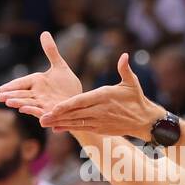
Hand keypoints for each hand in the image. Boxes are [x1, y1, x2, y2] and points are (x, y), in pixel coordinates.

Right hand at [0, 31, 82, 118]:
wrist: (79, 101)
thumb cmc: (67, 85)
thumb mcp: (60, 66)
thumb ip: (51, 51)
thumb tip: (44, 33)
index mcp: (37, 82)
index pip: (21, 84)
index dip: (10, 87)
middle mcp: (38, 94)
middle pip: (22, 95)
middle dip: (11, 96)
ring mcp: (44, 105)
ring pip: (29, 103)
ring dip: (20, 103)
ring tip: (9, 102)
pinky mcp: (52, 113)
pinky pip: (42, 112)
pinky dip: (34, 111)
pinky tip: (26, 110)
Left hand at [39, 53, 160, 137]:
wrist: (144, 121)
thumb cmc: (136, 99)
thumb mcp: (132, 83)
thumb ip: (124, 69)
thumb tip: (124, 55)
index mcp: (104, 97)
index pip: (82, 101)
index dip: (67, 105)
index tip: (54, 107)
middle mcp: (99, 110)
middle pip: (75, 113)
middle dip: (57, 116)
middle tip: (41, 117)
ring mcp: (98, 121)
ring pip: (75, 122)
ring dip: (59, 122)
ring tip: (43, 122)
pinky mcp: (99, 128)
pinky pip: (81, 128)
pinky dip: (68, 128)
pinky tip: (55, 128)